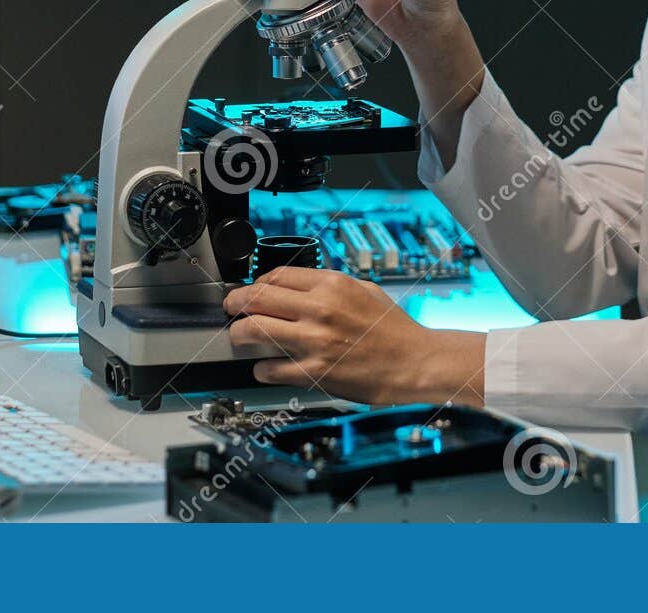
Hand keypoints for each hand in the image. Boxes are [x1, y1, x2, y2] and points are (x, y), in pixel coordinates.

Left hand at [224, 266, 484, 406]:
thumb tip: (298, 286)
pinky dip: (261, 368)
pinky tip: (263, 367)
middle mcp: (320, 309)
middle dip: (236, 302)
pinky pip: (270, 368)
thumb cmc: (394, 329)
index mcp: (333, 284)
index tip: (253, 291)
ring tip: (239, 336)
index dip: (257, 283)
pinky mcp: (314, 372)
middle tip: (231, 308)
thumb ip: (330, 285)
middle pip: (257, 298)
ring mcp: (315, 342)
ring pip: (255, 330)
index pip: (277, 276)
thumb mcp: (364, 290)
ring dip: (240, 334)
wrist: (415, 362)